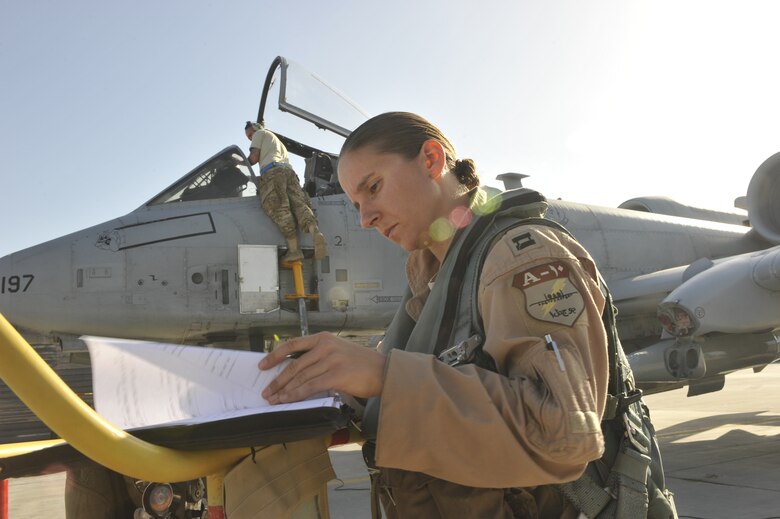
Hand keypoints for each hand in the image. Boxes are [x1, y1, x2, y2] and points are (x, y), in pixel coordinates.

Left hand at [258, 332, 386, 403]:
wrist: (383, 371)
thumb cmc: (361, 364)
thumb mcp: (338, 350)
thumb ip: (319, 355)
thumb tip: (296, 371)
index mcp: (324, 338)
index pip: (293, 344)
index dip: (275, 355)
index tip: (263, 365)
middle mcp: (326, 346)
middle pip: (294, 364)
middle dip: (278, 380)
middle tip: (267, 391)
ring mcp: (331, 360)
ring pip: (301, 377)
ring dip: (285, 390)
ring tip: (274, 399)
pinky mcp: (336, 375)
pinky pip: (311, 386)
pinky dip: (297, 394)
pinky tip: (288, 400)